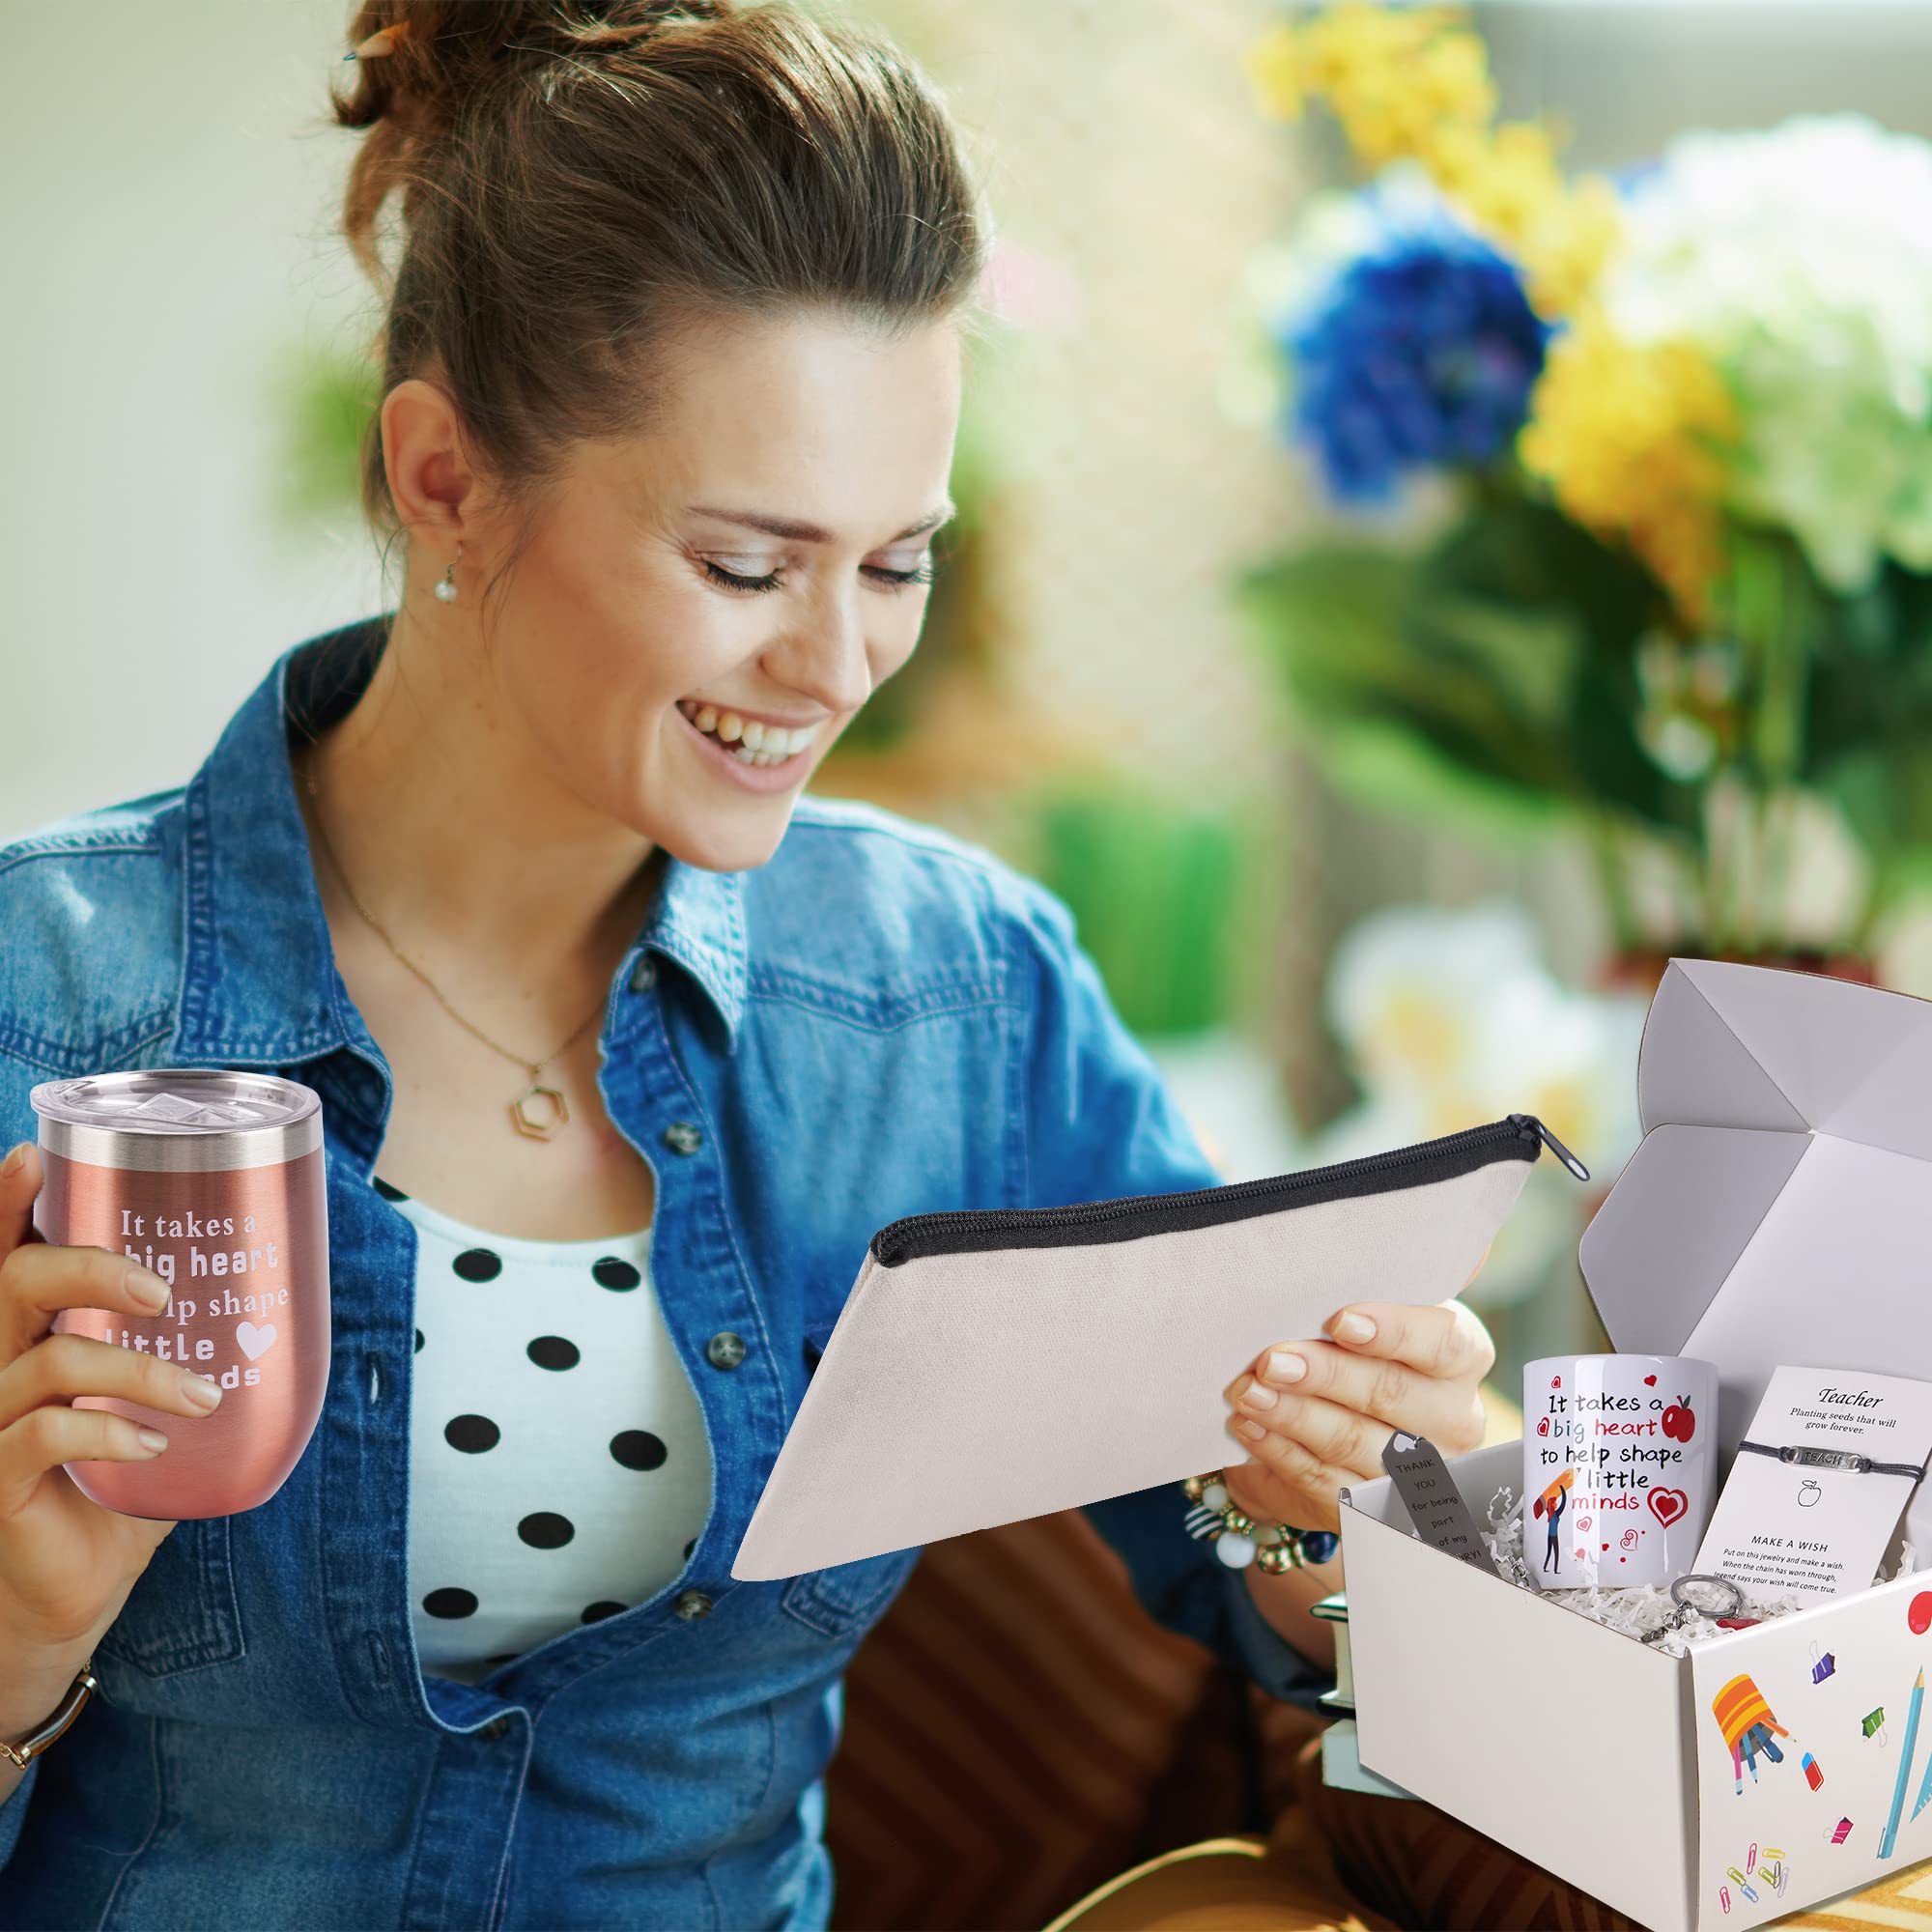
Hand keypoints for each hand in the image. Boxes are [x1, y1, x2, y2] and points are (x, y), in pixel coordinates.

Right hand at [0, 1141, 208, 1656]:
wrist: (74, 1595)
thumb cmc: (119, 1491)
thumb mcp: (159, 1412)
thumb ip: (196, 1359)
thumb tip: (294, 1307)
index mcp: (24, 1338)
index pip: (3, 1257)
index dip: (3, 1202)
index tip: (33, 1152)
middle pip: (13, 1282)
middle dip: (91, 1267)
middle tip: (164, 1292)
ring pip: (45, 1361)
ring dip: (138, 1371)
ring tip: (201, 1398)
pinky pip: (41, 1433)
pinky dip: (110, 1433)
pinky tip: (153, 1448)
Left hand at [1218, 1294, 1495, 1533]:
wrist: (1337, 1415)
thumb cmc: (1356, 1343)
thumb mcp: (1372, 1307)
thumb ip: (1383, 1274)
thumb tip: (1424, 1227)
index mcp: (1462, 1355)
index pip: (1443, 1343)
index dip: (1395, 1331)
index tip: (1342, 1320)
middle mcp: (1452, 1417)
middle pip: (1391, 1395)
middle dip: (1326, 1375)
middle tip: (1271, 1359)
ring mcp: (1419, 1471)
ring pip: (1353, 1442)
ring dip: (1294, 1416)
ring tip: (1247, 1392)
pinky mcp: (1373, 1509)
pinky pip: (1324, 1482)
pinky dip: (1281, 1451)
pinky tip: (1249, 1427)